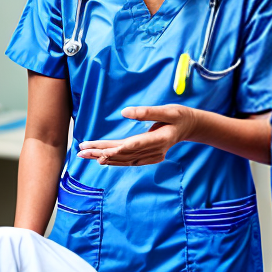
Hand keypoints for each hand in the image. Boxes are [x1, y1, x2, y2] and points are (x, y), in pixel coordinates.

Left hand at [77, 105, 196, 165]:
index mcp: (160, 140)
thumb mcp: (167, 110)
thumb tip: (124, 112)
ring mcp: (151, 156)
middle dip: (101, 152)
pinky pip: (128, 161)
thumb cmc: (178, 116)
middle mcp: (154, 151)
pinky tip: (100, 158)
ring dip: (103, 156)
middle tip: (82, 151)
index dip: (117, 149)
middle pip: (124, 153)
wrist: (188, 127)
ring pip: (123, 159)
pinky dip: (113, 160)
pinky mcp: (148, 157)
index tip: (101, 152)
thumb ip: (146, 112)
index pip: (134, 146)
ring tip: (84, 154)